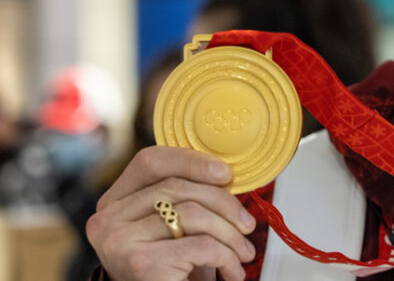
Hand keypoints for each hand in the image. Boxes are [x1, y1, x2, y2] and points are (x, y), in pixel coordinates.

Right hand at [86, 146, 256, 280]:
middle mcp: (108, 220)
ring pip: (192, 213)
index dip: (192, 161)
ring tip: (243, 252)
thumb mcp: (172, 227)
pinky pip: (202, 245)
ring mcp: (120, 241)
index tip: (226, 173)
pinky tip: (232, 270)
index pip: (150, 162)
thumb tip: (225, 174)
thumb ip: (185, 197)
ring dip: (230, 234)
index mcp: (114, 202)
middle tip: (247, 223)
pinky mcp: (142, 264)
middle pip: (176, 187)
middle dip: (224, 203)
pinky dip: (227, 256)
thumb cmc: (168, 271)